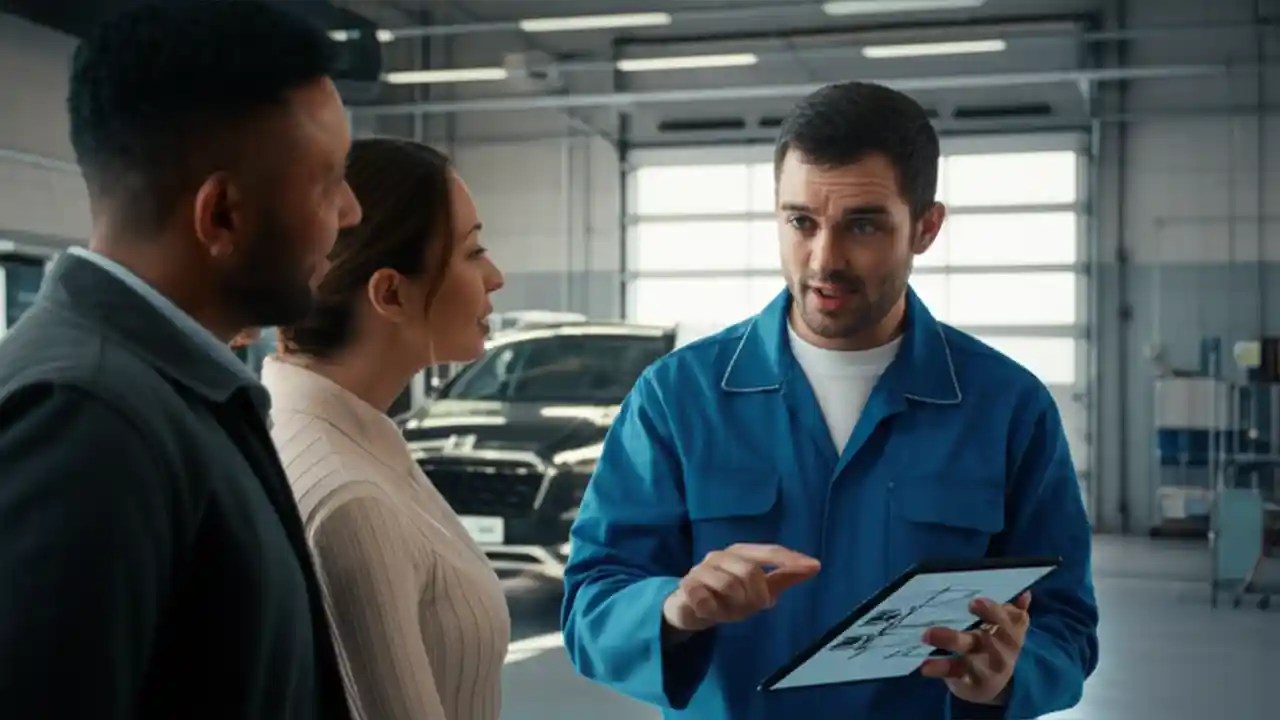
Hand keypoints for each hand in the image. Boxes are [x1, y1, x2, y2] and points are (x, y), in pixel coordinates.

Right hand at [662, 543, 819, 632]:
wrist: (689, 608)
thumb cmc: (728, 596)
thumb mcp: (759, 589)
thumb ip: (784, 577)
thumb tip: (815, 565)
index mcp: (740, 552)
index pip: (769, 551)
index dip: (790, 559)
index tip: (814, 565)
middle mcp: (720, 555)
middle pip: (750, 571)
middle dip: (758, 594)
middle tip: (755, 606)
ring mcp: (701, 569)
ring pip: (729, 585)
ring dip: (735, 605)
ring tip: (729, 609)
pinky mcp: (687, 586)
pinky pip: (706, 599)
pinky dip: (713, 610)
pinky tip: (710, 609)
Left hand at [919, 592, 1031, 705]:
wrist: (999, 683)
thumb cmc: (999, 644)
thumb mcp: (1011, 627)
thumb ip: (1015, 610)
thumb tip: (1024, 593)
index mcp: (1010, 634)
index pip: (1005, 621)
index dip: (991, 612)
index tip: (973, 602)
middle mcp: (998, 653)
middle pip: (984, 641)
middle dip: (963, 632)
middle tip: (938, 625)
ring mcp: (983, 669)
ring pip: (967, 660)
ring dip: (947, 647)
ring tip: (925, 636)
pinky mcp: (969, 683)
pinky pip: (954, 675)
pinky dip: (940, 670)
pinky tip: (925, 666)